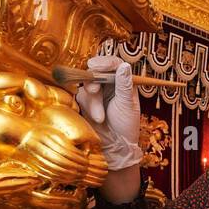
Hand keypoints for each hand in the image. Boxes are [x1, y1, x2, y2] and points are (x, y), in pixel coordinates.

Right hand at [75, 55, 141, 170]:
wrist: (116, 146)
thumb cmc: (126, 126)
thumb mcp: (127, 105)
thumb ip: (124, 85)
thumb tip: (124, 66)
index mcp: (123, 81)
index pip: (114, 63)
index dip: (104, 62)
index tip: (97, 67)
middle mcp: (109, 83)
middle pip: (96, 70)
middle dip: (93, 80)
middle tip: (94, 90)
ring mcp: (97, 92)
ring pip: (87, 84)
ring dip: (93, 101)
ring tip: (100, 117)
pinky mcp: (86, 101)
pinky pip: (81, 96)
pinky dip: (88, 107)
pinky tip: (97, 118)